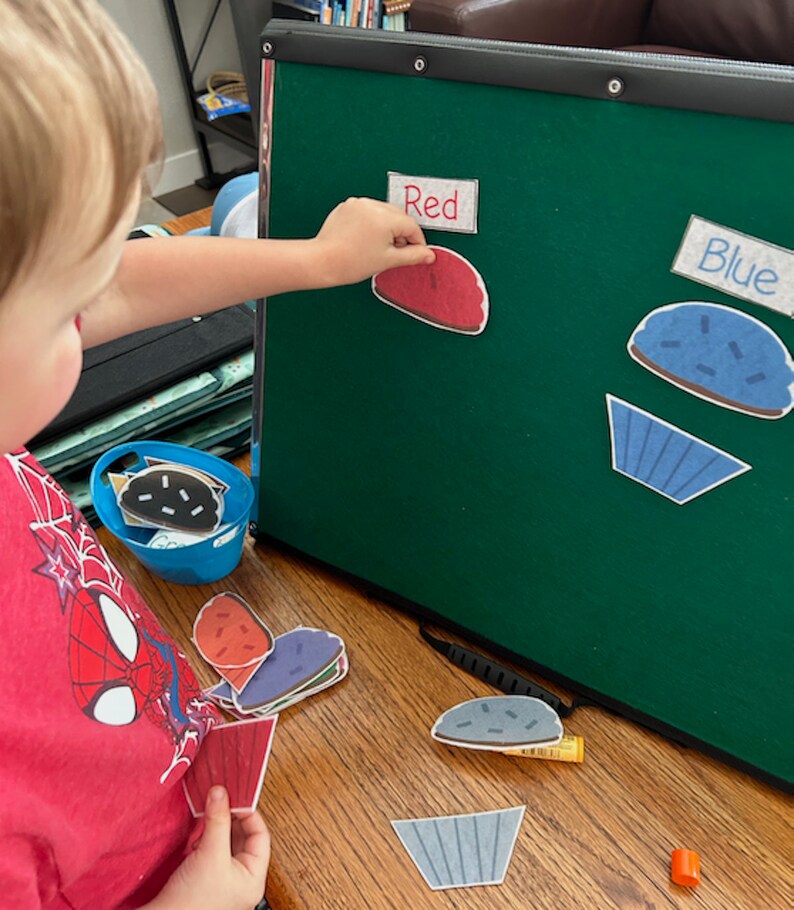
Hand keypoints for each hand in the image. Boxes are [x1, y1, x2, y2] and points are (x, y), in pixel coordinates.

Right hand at [147, 787, 269, 909]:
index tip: (236, 797)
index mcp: (253, 879)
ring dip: (217, 827)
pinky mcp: (207, 879)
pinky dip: (207, 838)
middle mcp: (241, 880)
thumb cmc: (190, 903)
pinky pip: (213, 850)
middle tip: (221, 800)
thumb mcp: (210, 853)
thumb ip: (218, 820)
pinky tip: (198, 835)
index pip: (260, 836)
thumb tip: (221, 793)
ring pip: (227, 843)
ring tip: (208, 816)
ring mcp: (224, 880)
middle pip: (243, 838)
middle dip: (231, 818)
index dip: (249, 814)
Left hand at [313, 197, 434, 286]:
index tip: (416, 253)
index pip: (411, 225)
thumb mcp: (387, 260)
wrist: (322, 261)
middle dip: (401, 233)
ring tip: (376, 247)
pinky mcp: (347, 206)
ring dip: (387, 227)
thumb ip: (412, 256)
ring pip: (383, 213)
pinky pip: (368, 211)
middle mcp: (372, 206)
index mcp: (385, 218)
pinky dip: (371, 223)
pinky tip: (364, 239)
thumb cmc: (351, 262)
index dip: (416, 241)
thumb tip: (428, 255)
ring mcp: (358, 203)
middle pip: (398, 216)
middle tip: (394, 252)